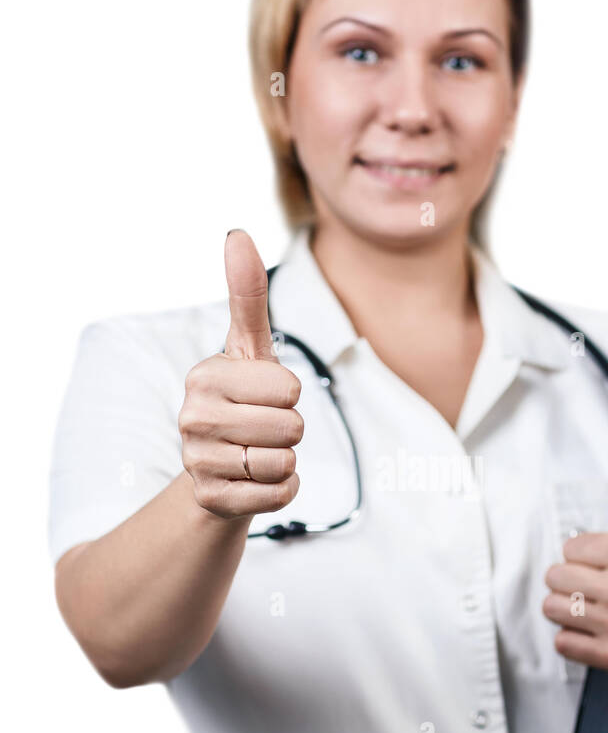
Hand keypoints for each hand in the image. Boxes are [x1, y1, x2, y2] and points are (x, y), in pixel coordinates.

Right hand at [179, 229, 302, 518]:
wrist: (217, 467)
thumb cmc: (242, 398)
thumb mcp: (249, 348)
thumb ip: (247, 295)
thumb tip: (236, 232)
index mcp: (204, 376)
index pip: (290, 388)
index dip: (290, 394)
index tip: (264, 395)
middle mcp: (192, 418)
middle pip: (291, 427)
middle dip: (290, 431)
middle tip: (262, 428)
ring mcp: (198, 461)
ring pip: (284, 462)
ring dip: (284, 461)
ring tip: (257, 453)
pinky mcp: (212, 500)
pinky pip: (279, 494)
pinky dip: (281, 490)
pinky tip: (256, 480)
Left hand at [542, 442, 607, 679]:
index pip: (570, 548)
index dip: (583, 557)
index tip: (600, 566)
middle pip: (556, 577)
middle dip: (572, 582)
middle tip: (594, 589)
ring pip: (553, 608)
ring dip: (568, 611)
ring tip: (592, 610)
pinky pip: (562, 642)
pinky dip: (573, 640)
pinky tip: (595, 632)